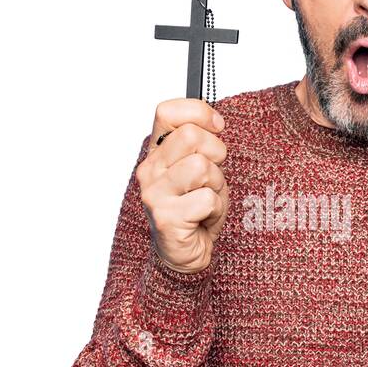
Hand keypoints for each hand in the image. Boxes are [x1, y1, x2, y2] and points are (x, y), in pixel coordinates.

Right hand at [137, 97, 228, 274]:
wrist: (184, 254)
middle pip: (191, 136)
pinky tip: (205, 219)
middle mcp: (150, 170)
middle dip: (216, 154)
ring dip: (217, 186)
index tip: (216, 127)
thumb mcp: (199, 168)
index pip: (167, 112)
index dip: (198, 113)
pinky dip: (216, 210)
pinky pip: (207, 199)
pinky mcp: (166, 217)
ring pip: (202, 166)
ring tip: (208, 200)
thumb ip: (200, 144)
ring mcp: (155, 194)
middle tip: (212, 177)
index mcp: (157, 152)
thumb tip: (215, 121)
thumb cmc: (195, 210)